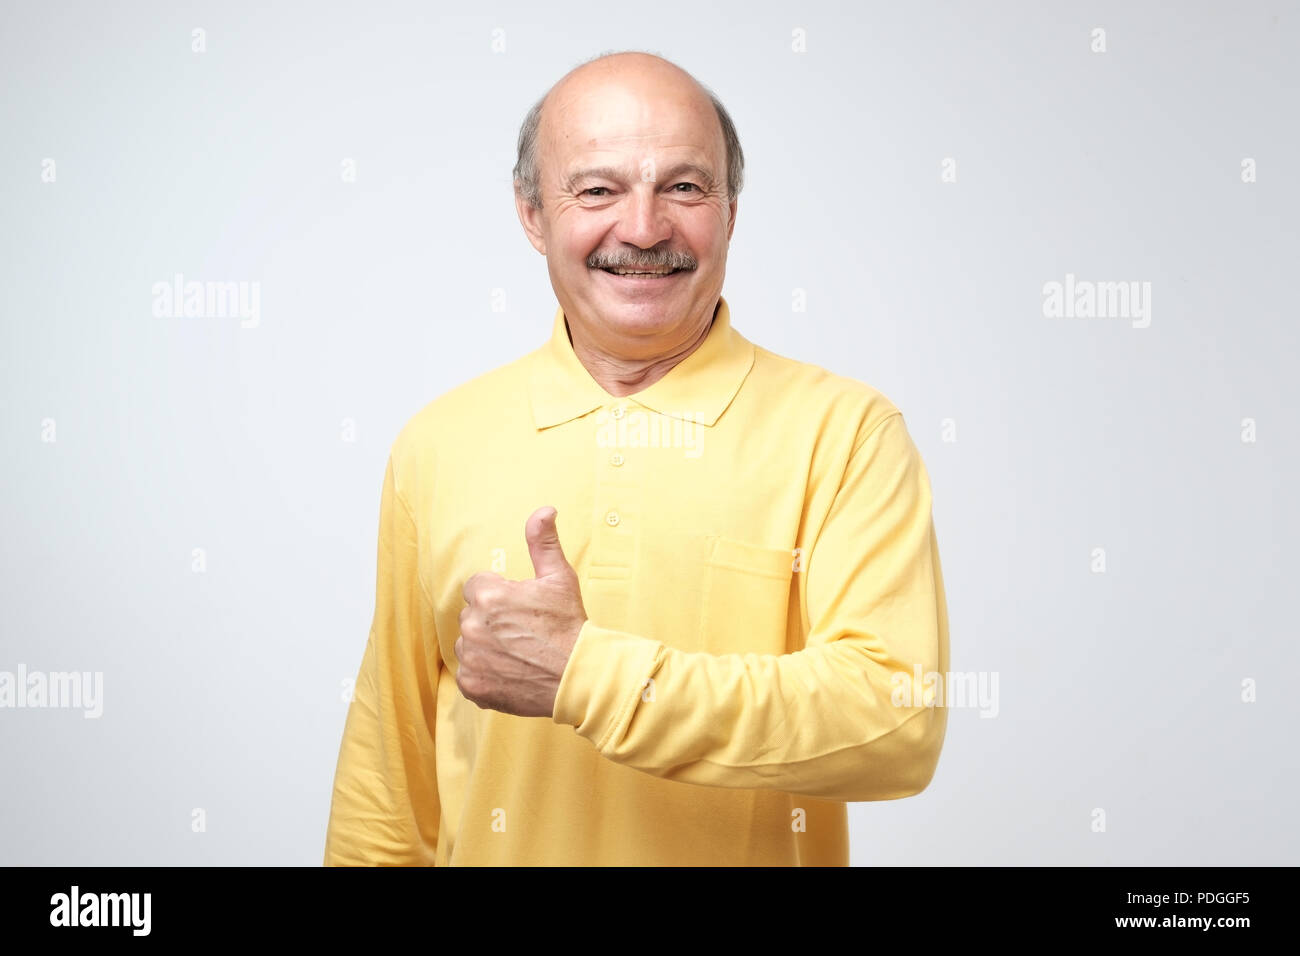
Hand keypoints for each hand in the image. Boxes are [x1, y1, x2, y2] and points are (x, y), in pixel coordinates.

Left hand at [455, 506, 587, 717]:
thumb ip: (543, 542)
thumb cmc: (568, 626)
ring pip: (469, 644)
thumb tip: (544, 511)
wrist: (577, 676)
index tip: (520, 609)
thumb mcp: (559, 578)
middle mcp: (473, 624)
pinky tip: (511, 671)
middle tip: (522, 632)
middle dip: (491, 621)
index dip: (501, 596)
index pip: (477, 587)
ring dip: (486, 646)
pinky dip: (486, 673)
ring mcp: (471, 657)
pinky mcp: (473, 684)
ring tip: (518, 652)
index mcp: (488, 594)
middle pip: (472, 616)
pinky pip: (470, 673)